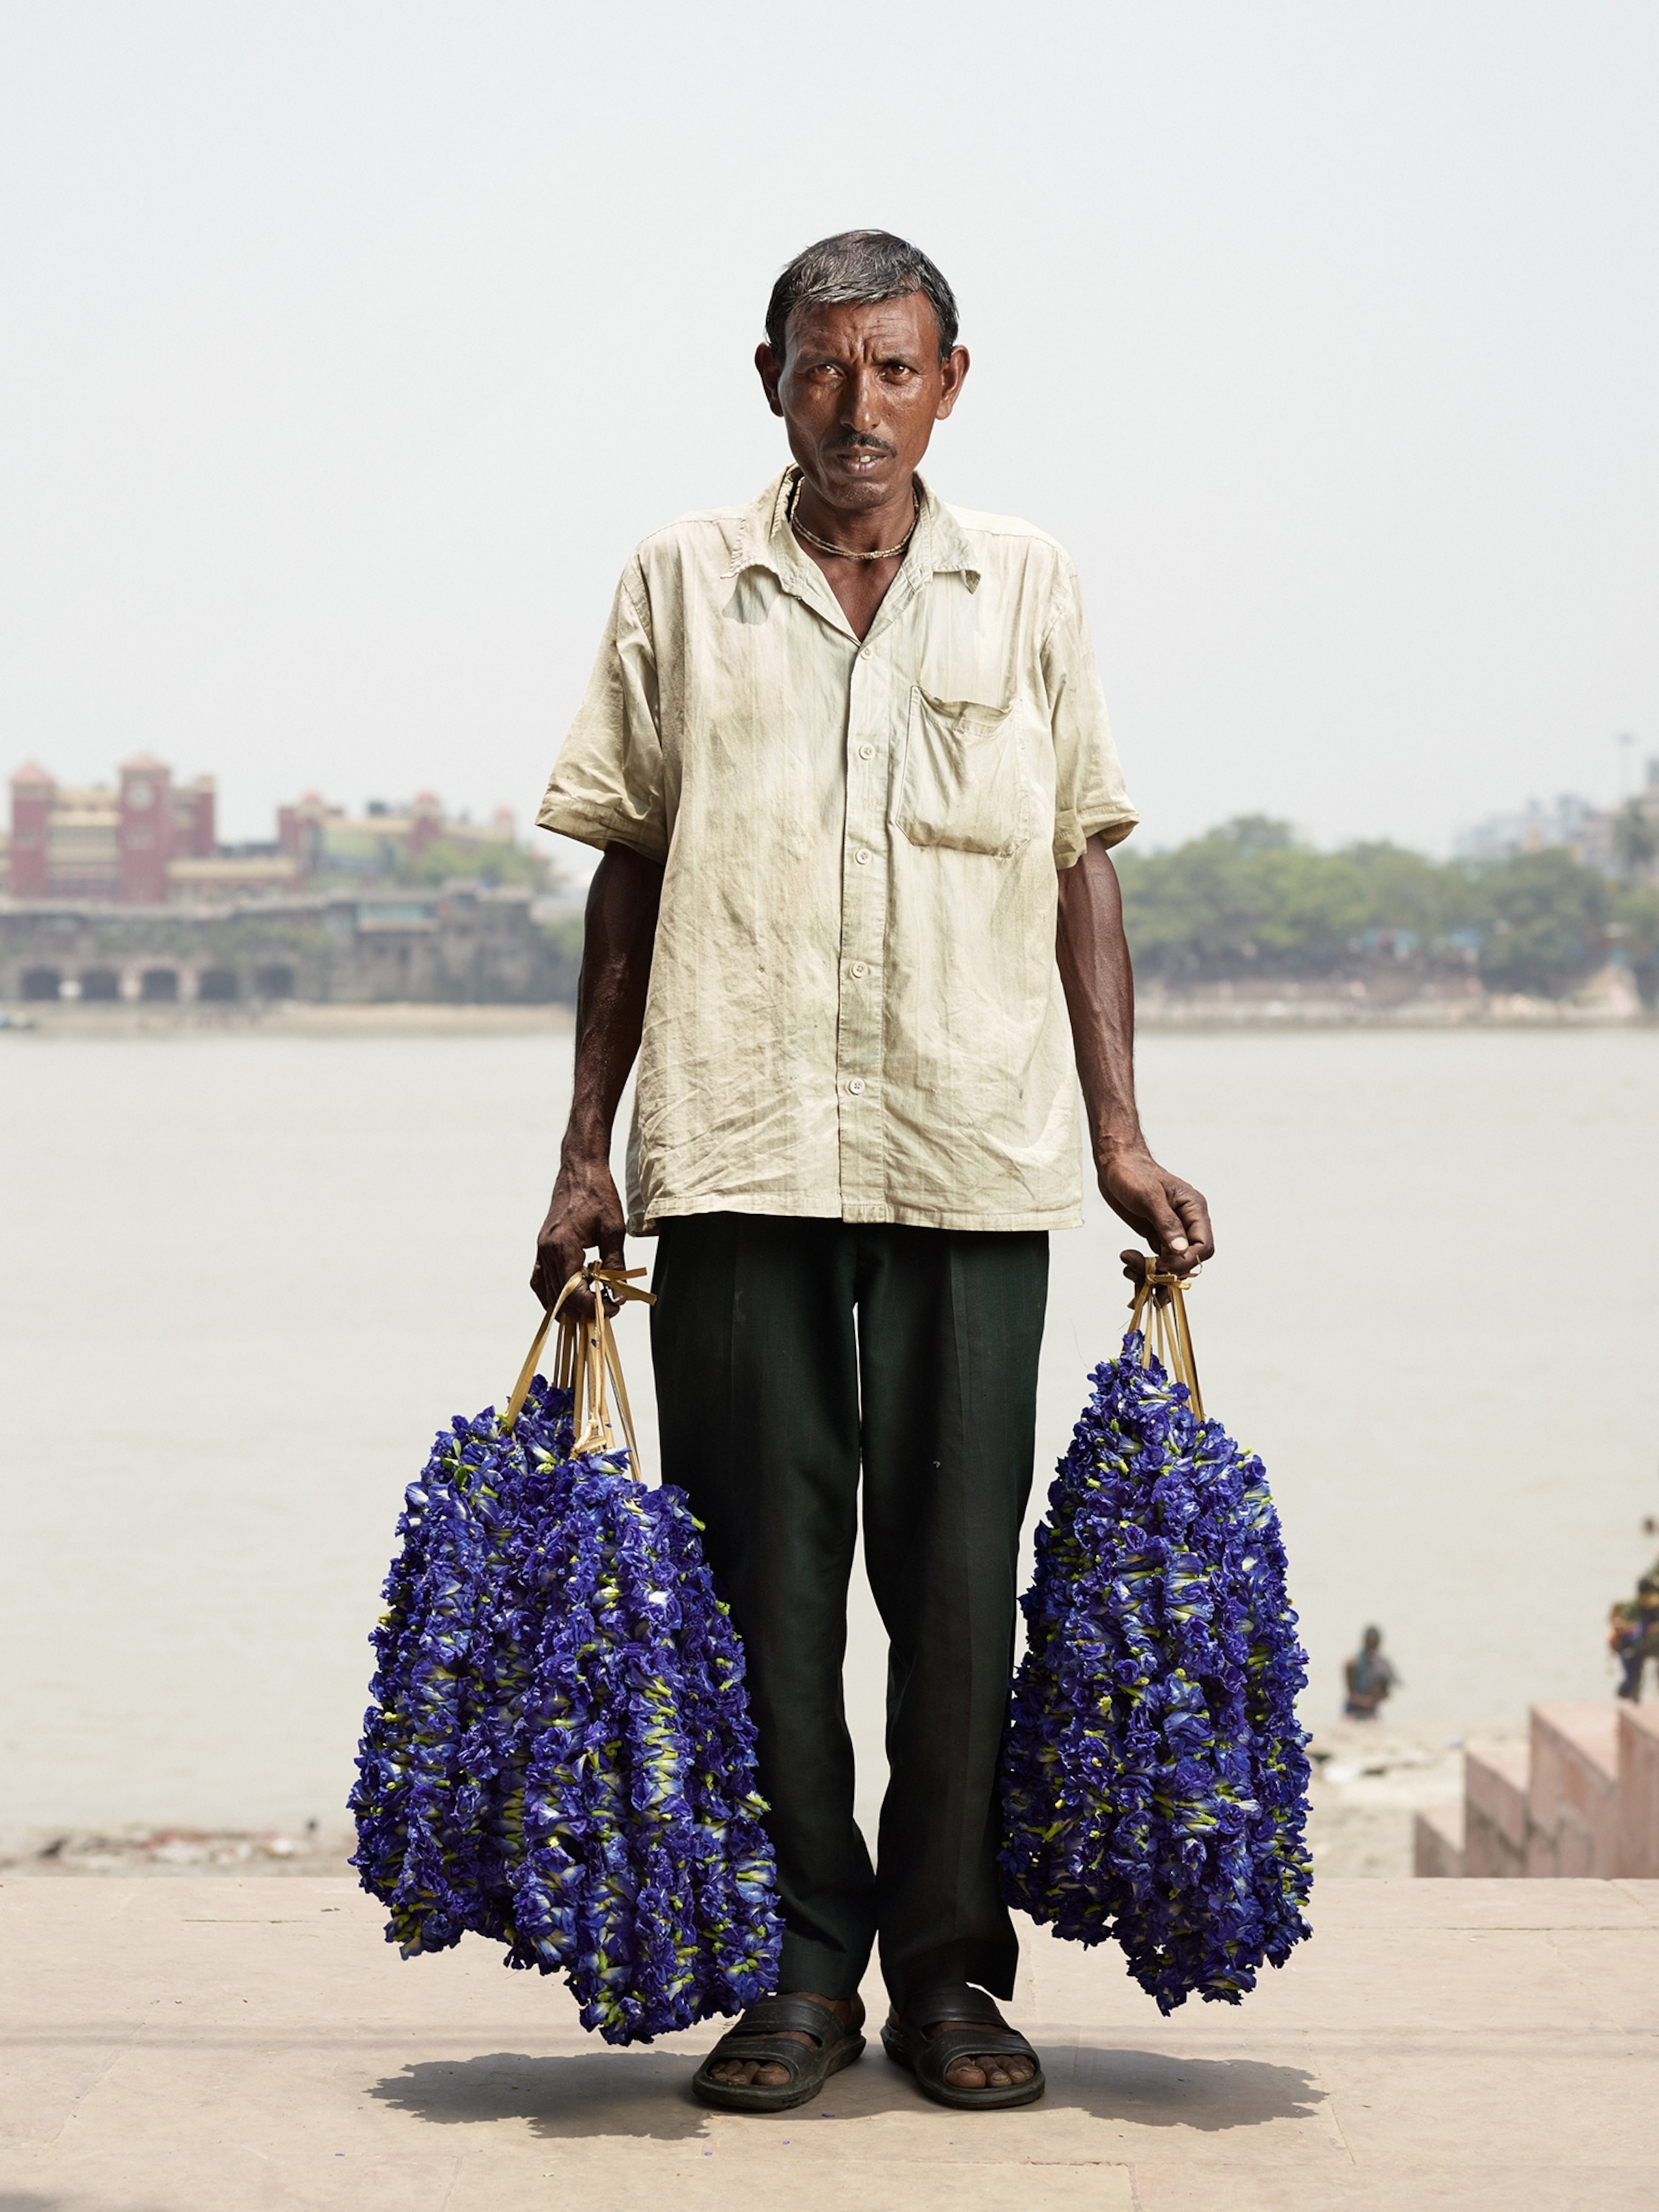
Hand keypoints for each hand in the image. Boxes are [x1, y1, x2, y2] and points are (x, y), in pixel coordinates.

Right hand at [531, 1149, 625, 1321]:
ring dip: (567, 1304)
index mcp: (563, 1246)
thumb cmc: (599, 1195)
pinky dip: (551, 1292)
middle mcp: (547, 1250)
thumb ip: (614, 1265)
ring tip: (589, 1310)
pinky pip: (540, 1278)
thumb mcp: (613, 1231)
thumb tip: (617, 1294)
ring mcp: (541, 1249)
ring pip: (547, 1290)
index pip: (573, 1291)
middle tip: (607, 1309)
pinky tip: (565, 1299)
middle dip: (582, 1309)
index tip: (613, 1308)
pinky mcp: (542, 1246)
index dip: (593, 1306)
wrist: (580, 1170)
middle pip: (559, 1296)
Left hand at [1096, 1145, 1213, 1277]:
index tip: (1162, 1263)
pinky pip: (1157, 1260)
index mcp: (1193, 1209)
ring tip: (1129, 1266)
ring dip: (1153, 1273)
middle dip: (1169, 1270)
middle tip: (1144, 1269)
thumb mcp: (1149, 1197)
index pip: (1204, 1246)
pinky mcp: (1156, 1235)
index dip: (1186, 1261)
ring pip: (1172, 1264)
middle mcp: (1187, 1222)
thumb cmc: (1133, 1173)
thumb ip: (1167, 1224)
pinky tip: (1127, 1261)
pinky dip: (1144, 1267)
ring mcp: (1172, 1231)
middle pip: (1190, 1259)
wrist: (1115, 1164)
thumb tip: (1181, 1250)